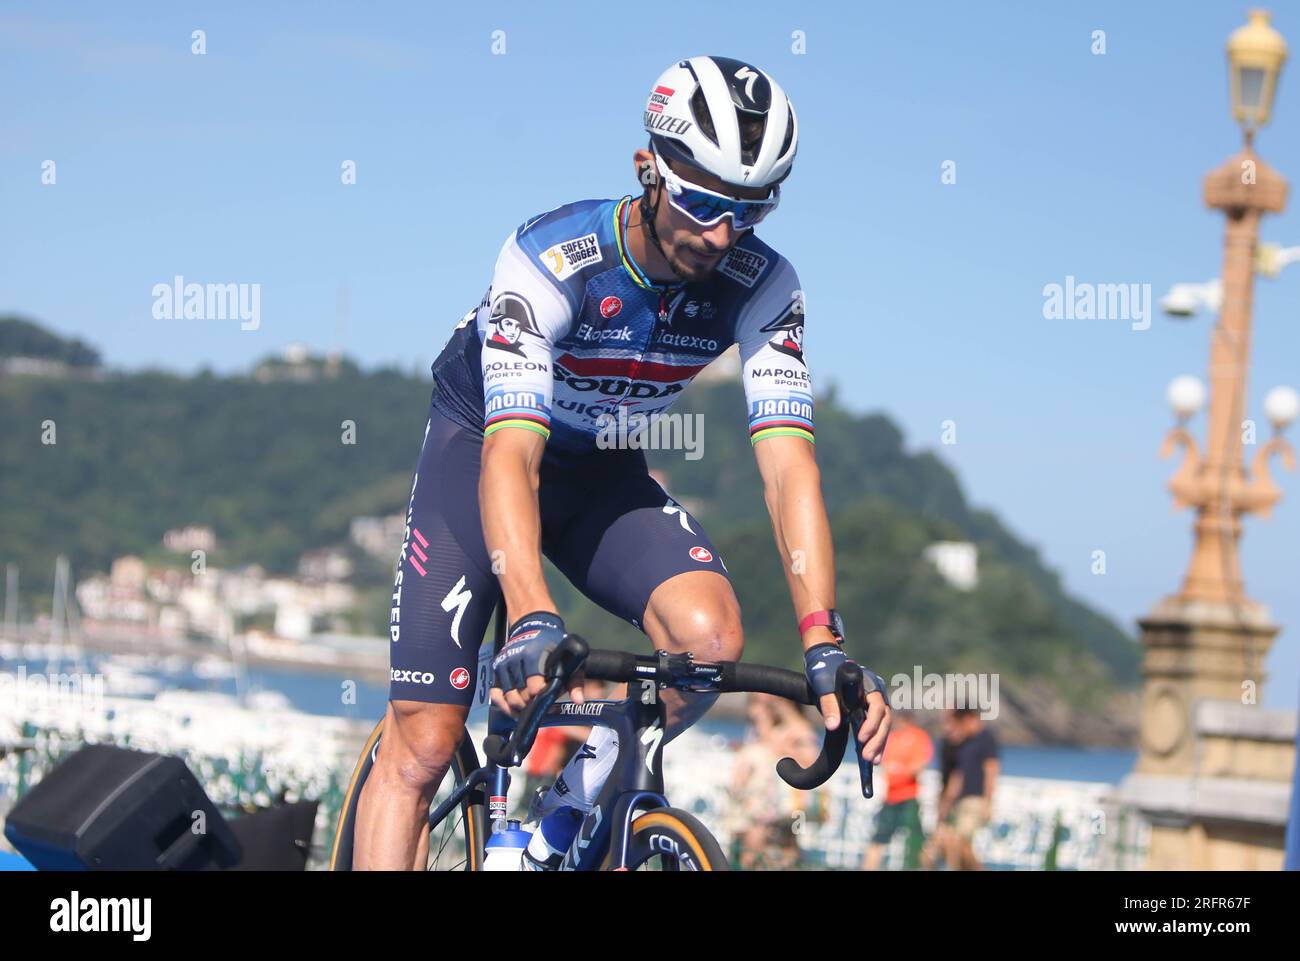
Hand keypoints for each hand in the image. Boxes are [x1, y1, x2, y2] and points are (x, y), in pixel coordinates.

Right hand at [489, 611, 583, 717]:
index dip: (541, 698)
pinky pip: (495, 693)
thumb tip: (578, 700)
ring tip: (529, 710)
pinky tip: (514, 709)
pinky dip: (503, 705)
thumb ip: (575, 681)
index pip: (533, 688)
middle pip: (520, 696)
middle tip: (540, 706)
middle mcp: (515, 660)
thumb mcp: (569, 659)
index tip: (549, 702)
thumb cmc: (553, 644)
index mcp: (534, 656)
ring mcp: (504, 664)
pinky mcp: (497, 668)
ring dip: (518, 708)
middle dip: (531, 705)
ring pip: (508, 697)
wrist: (533, 625)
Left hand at [803, 642, 890, 762]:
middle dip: (878, 739)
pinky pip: (877, 726)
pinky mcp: (869, 709)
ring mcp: (875, 701)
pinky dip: (875, 740)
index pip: (878, 706)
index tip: (860, 738)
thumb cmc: (825, 670)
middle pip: (885, 719)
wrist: (825, 659)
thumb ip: (829, 704)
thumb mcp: (824, 685)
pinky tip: (871, 757)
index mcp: (869, 684)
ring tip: (872, 762)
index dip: (872, 723)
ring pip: (883, 725)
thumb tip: (833, 726)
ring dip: (879, 743)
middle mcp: (877, 693)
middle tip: (868, 758)